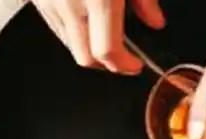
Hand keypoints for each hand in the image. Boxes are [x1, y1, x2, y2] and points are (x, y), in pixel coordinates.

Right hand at [31, 0, 165, 73]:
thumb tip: (155, 22)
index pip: (108, 52)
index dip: (124, 65)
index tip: (135, 65)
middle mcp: (71, 3)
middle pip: (85, 57)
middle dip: (105, 65)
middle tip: (121, 57)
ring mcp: (49, 1)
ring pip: (68, 44)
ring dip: (87, 47)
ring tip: (103, 32)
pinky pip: (54, 25)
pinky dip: (71, 29)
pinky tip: (82, 15)